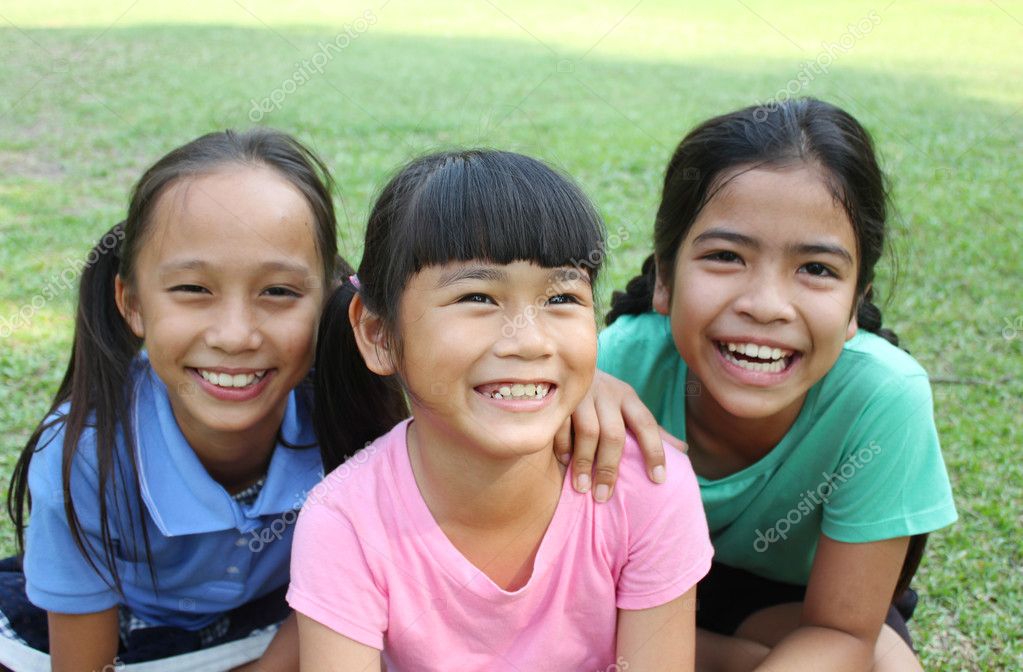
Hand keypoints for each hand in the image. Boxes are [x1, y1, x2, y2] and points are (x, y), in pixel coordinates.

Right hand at [555, 370, 685, 501]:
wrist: (565, 364)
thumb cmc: (603, 397)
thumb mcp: (628, 406)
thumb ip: (651, 430)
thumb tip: (683, 451)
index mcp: (628, 397)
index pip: (647, 424)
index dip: (655, 451)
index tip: (658, 480)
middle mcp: (607, 393)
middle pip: (614, 433)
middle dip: (609, 467)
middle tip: (604, 495)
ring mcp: (582, 394)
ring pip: (587, 431)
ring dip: (584, 462)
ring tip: (582, 488)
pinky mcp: (559, 397)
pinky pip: (561, 425)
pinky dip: (562, 446)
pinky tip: (565, 463)